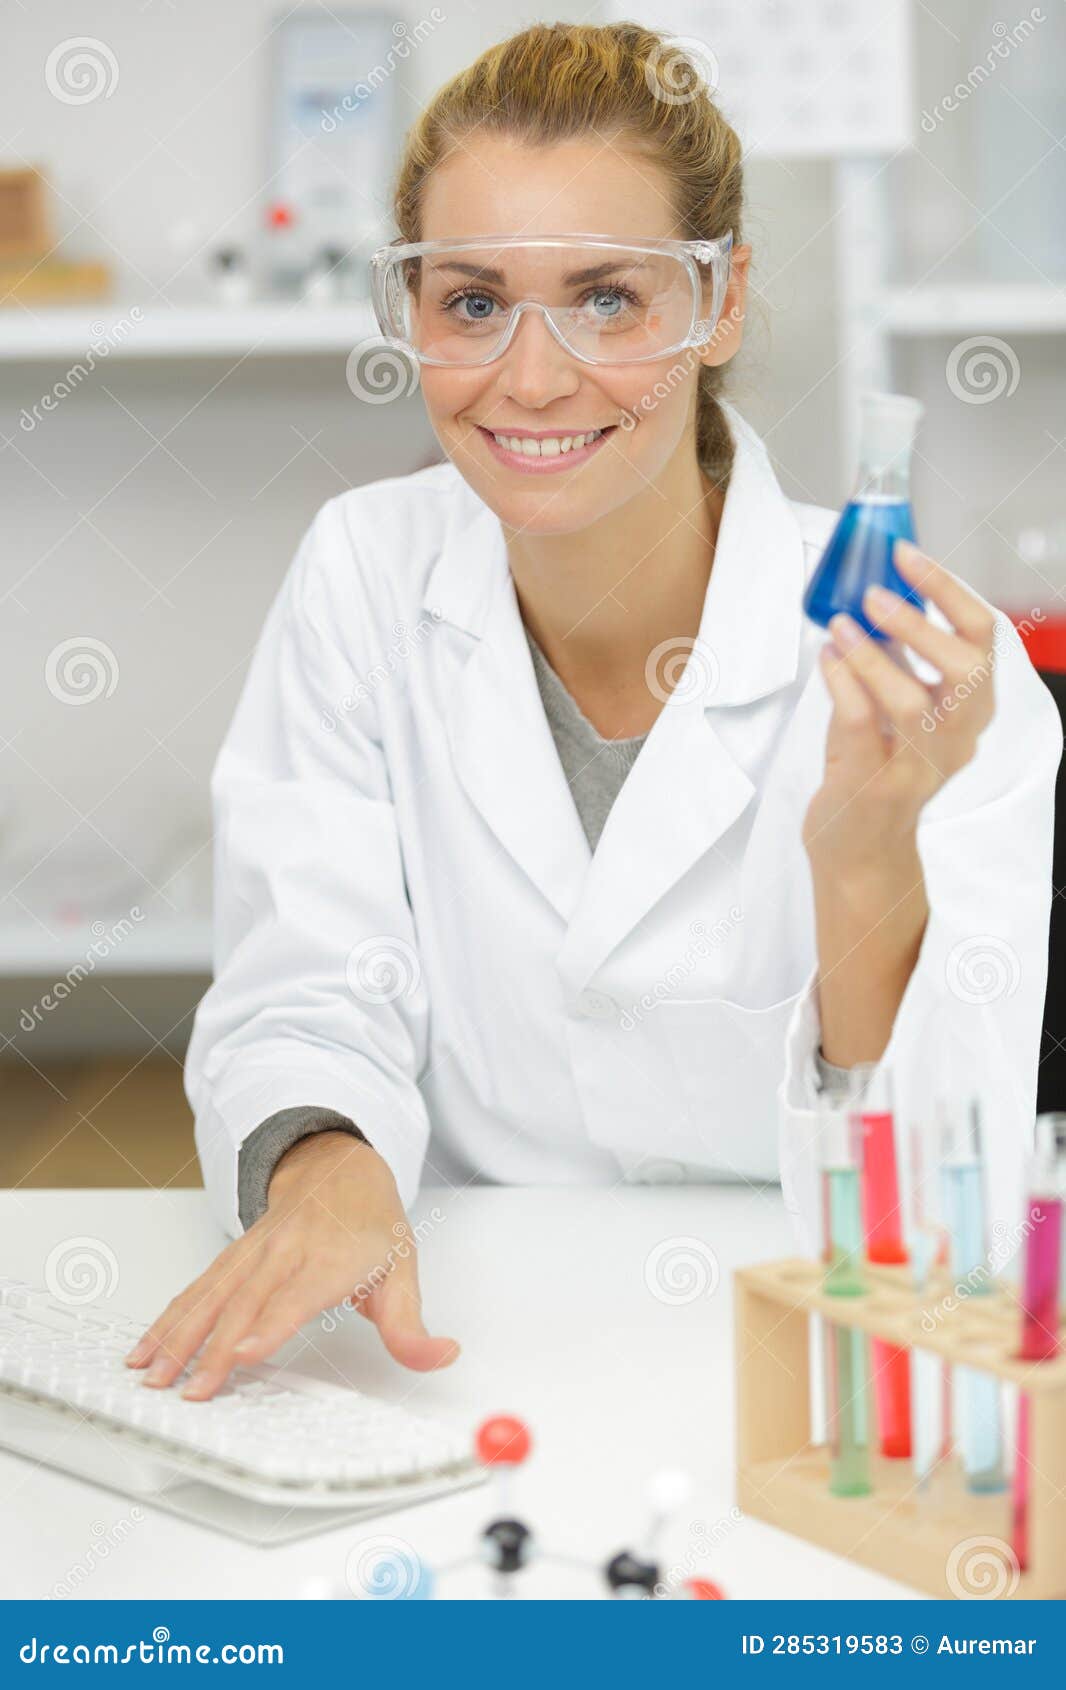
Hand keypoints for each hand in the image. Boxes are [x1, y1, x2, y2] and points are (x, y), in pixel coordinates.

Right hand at [125, 1130, 457, 1399]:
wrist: (339, 1165)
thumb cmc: (372, 1224)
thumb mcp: (404, 1270)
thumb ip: (412, 1326)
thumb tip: (442, 1357)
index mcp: (330, 1259)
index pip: (297, 1295)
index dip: (270, 1325)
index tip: (244, 1353)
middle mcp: (286, 1252)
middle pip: (245, 1303)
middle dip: (213, 1348)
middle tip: (189, 1391)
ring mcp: (255, 1252)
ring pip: (211, 1295)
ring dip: (178, 1336)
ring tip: (151, 1374)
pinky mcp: (235, 1256)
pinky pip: (197, 1288)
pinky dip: (168, 1318)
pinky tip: (146, 1347)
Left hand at [802, 539, 996, 875]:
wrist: (859, 852)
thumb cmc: (874, 771)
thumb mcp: (890, 709)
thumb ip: (887, 661)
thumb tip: (868, 597)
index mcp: (969, 711)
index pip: (981, 639)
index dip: (948, 590)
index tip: (907, 555)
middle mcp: (957, 739)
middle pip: (967, 669)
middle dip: (921, 623)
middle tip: (875, 594)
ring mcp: (919, 767)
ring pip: (913, 701)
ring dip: (873, 656)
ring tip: (841, 626)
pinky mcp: (875, 786)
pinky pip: (865, 725)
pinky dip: (844, 684)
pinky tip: (827, 659)